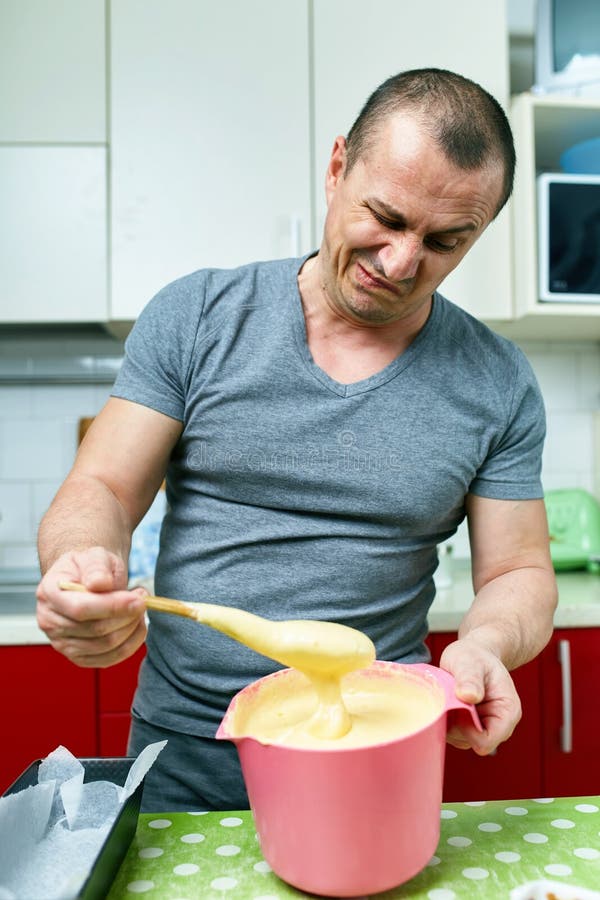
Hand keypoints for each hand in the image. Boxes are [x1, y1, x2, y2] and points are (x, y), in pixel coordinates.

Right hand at [36, 546, 147, 667]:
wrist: (86, 580)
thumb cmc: (90, 567)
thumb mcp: (94, 556)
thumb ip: (97, 567)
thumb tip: (100, 583)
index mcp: (49, 593)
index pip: (80, 608)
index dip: (113, 606)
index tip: (139, 599)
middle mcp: (49, 622)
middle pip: (96, 630)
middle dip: (127, 615)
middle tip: (143, 598)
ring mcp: (61, 643)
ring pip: (106, 645)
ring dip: (131, 628)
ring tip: (139, 607)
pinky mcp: (78, 657)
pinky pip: (109, 659)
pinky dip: (131, 643)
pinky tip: (137, 625)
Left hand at [439, 638, 521, 755]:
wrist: (473, 655)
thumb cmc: (474, 656)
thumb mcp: (471, 662)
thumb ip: (470, 678)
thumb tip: (469, 696)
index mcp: (507, 711)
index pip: (488, 740)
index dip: (467, 729)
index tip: (455, 706)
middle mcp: (498, 724)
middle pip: (472, 742)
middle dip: (456, 724)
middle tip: (449, 697)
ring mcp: (483, 727)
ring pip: (460, 740)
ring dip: (449, 721)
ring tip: (449, 696)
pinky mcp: (469, 727)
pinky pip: (453, 734)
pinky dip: (445, 720)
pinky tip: (446, 702)